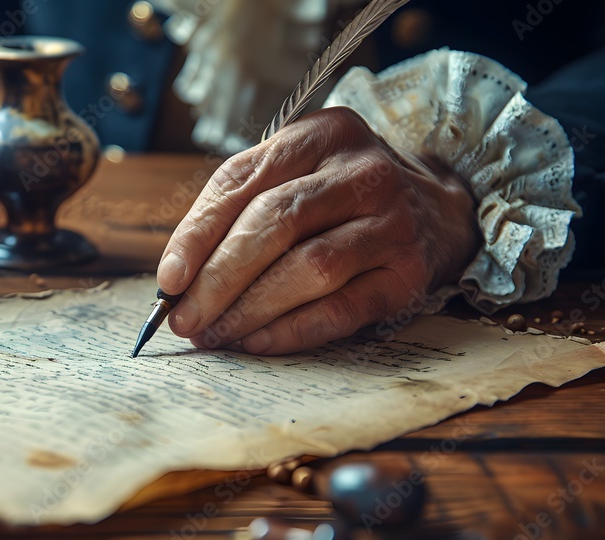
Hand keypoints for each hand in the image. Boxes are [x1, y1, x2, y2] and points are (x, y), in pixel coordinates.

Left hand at [157, 107, 479, 354]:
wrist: (437, 212)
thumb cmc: (340, 196)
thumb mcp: (294, 172)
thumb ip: (237, 207)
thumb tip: (177, 277)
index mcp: (322, 133)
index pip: (243, 180)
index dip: (197, 234)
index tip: (168, 279)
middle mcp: (363, 171)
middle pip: (275, 223)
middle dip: (218, 278)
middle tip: (184, 318)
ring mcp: (393, 221)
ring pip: (309, 267)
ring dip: (250, 308)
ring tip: (213, 332)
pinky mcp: (409, 272)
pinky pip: (342, 309)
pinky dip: (291, 330)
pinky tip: (255, 341)